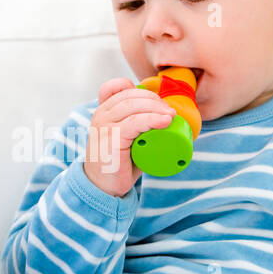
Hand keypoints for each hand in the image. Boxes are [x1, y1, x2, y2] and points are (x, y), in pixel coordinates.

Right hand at [82, 78, 173, 197]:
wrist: (102, 187)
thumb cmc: (118, 162)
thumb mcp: (126, 138)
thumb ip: (139, 125)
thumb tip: (169, 117)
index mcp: (103, 112)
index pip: (114, 86)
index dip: (137, 88)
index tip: (155, 100)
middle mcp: (101, 115)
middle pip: (130, 95)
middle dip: (154, 99)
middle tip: (170, 111)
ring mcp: (104, 126)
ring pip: (133, 105)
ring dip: (157, 107)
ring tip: (171, 116)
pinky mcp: (111, 140)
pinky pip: (134, 123)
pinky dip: (152, 119)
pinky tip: (165, 121)